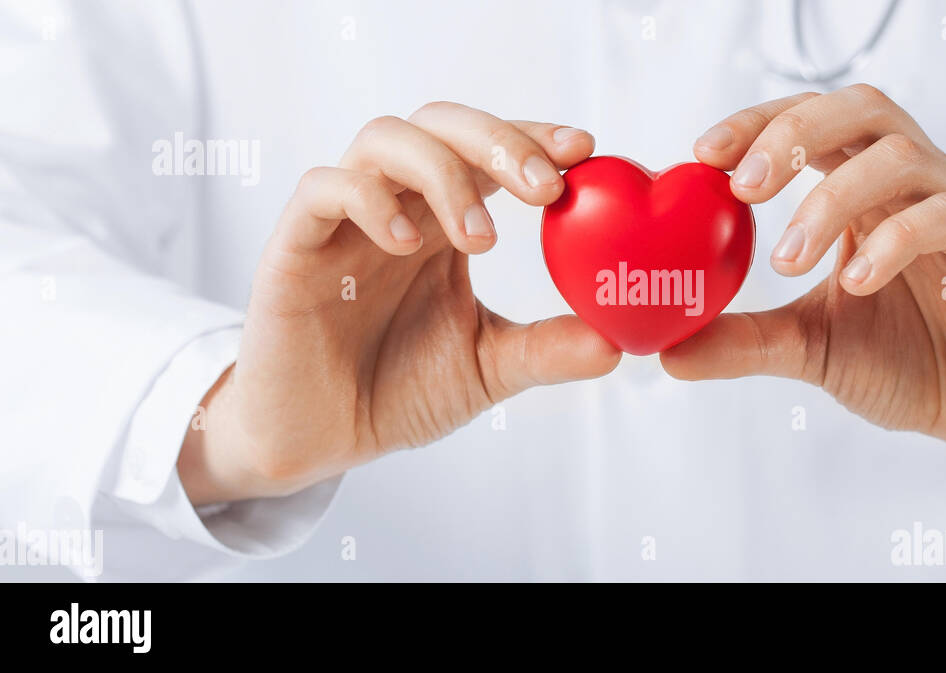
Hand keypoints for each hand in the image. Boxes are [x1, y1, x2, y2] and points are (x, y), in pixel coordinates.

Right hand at [179, 103, 620, 503]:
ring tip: (480, 239)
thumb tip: (618, 343)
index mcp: (443, 222)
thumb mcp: (487, 368)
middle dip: (500, 141)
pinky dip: (370, 199)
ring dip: (444, 173)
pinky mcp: (296, 246)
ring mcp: (344, 220)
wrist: (317, 440)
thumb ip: (545, 350)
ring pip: (385, 139)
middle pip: (442, 124)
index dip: (534, 137)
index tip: (585, 150)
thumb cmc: (396, 391)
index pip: (489, 150)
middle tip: (547, 187)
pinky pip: (324, 189)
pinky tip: (407, 243)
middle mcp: (397, 205)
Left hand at [662, 86, 945, 489]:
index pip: (813, 123)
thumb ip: (748, 341)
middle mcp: (916, 184)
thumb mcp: (814, 349)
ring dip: (832, 198)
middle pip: (861, 110)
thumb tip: (667, 351)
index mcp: (868, 191)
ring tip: (788, 258)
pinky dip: (894, 239)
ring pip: (901, 155)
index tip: (703, 154)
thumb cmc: (913, 363)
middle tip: (742, 185)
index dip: (759, 123)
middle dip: (793, 135)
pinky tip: (855, 282)